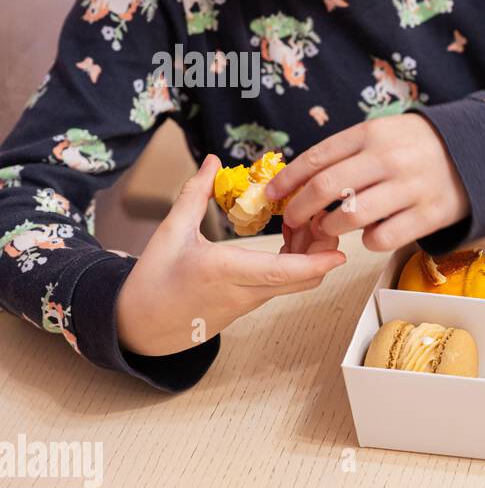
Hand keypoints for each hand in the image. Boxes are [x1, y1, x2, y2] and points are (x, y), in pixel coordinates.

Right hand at [116, 154, 346, 356]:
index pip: (280, 271)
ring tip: (305, 219)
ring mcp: (251, 301)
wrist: (142, 326)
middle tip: (326, 216)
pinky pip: (284, 284)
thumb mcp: (170, 232)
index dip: (315, 262)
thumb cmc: (153, 279)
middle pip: (302, 278)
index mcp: (222, 271)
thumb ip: (194, 194)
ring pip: (296, 282)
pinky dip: (297, 262)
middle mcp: (243, 290)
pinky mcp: (252, 304)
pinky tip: (289, 236)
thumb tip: (213, 161)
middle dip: (324, 251)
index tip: (341, 253)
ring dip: (310, 254)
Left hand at [265, 113, 469, 252]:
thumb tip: (299, 180)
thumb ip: (347, 152)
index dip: (288, 180)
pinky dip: (368, 241)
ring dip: (331, 227)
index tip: (271, 195)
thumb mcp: (383, 134)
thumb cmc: (417, 147)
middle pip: (327, 188)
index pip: (317, 158)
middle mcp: (390, 158)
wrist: (477, 153)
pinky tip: (369, 235)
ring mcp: (411, 187)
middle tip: (294, 220)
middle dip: (301, 208)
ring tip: (330, 228)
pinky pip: (382, 238)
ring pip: (351, 216)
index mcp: (373, 133)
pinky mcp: (430, 214)